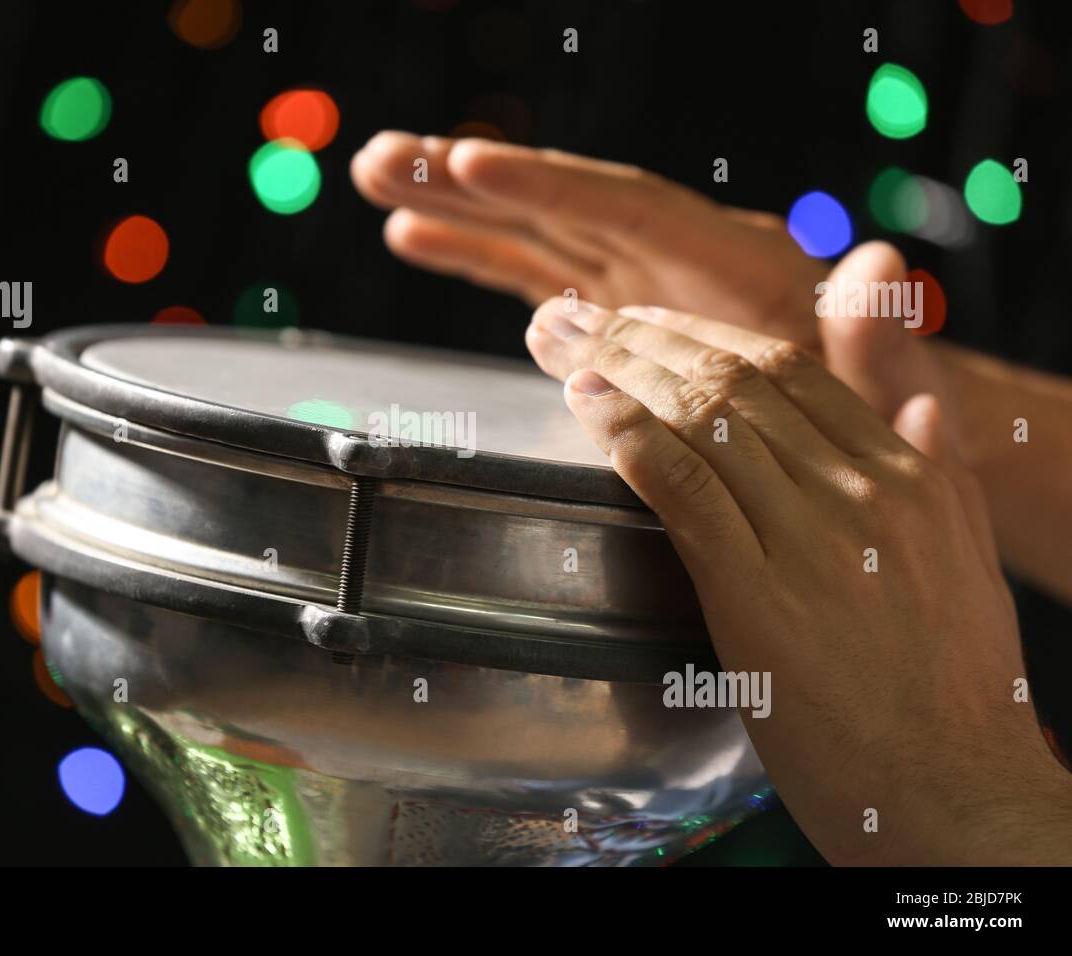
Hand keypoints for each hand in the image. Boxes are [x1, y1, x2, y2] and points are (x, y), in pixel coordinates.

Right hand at [352, 132, 945, 423]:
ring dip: (454, 208)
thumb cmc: (864, 396)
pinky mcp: (609, 311)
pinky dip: (476, 256)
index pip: (626, 208)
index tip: (468, 161)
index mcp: (728, 259)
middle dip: (471, 180)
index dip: (544, 183)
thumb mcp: (874, 369)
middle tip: (383, 159)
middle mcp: (670, 255)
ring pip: (532, 231)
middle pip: (560, 202)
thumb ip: (869, 327)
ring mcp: (632, 281)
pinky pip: (532, 276)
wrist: (853, 419)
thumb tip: (880, 263)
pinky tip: (415, 237)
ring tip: (376, 180)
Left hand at [523, 296, 1071, 864]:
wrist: (953, 789)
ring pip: (704, 415)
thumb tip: (926, 408)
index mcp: (909, 475)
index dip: (703, 333)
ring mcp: (812, 537)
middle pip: (735, 376)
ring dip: (620, 369)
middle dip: (644, 336)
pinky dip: (628, 435)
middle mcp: (863, 489)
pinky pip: (682, 485)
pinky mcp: (759, 593)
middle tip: (578, 319)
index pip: (791, 367)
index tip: (644, 320)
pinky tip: (585, 405)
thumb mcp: (967, 558)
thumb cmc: (954, 688)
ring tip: (563, 346)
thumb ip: (940, 473)